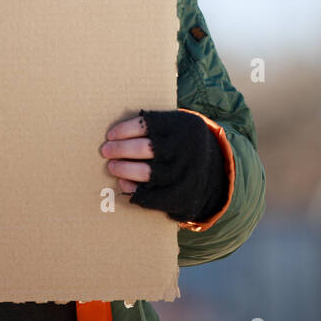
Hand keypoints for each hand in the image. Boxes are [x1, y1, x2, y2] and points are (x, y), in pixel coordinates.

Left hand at [100, 109, 227, 222]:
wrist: (215, 170)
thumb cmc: (182, 143)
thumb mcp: (176, 126)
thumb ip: (154, 126)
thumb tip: (115, 134)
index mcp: (184, 125)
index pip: (147, 124)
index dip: (124, 130)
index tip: (110, 135)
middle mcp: (187, 148)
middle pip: (145, 148)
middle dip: (119, 149)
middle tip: (105, 150)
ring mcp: (186, 173)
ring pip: (147, 173)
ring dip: (124, 169)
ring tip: (112, 166)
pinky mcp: (183, 195)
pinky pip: (153, 195)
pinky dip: (134, 189)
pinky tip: (124, 183)